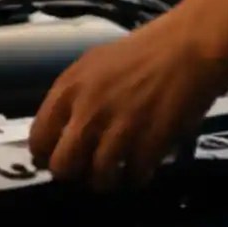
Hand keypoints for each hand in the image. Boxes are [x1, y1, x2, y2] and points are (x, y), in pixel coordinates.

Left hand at [28, 11, 227, 190]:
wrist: (189, 45)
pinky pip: (134, 176)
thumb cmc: (141, 53)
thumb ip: (73, 97)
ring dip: (107, 181)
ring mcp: (120, 128)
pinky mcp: (151, 141)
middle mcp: (88, 111)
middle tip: (87, 169)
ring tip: (116, 172)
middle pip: (63, 166)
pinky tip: (141, 168)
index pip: (38, 138)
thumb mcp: (92, 66)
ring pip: (99, 178)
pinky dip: (136, 178)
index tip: (58, 158)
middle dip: (74, 174)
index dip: (46, 155)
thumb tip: (60, 132)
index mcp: (68, 89)